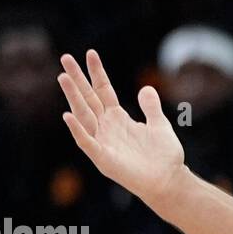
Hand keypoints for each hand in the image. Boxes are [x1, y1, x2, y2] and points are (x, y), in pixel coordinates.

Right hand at [57, 49, 184, 203]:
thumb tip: (145, 88)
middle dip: (77, 79)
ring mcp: (102, 142)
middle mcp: (106, 128)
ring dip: (73, 97)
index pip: (103, 91)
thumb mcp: (159, 124)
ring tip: (63, 77)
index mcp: (118, 119)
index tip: (90, 53)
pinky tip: (68, 115)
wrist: (169, 180)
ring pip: (83, 115)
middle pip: (88, 98)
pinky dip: (77, 129)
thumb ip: (150, 107)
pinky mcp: (102, 158)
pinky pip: (87, 141)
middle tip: (65, 57)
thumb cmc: (164, 156)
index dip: (97, 73)